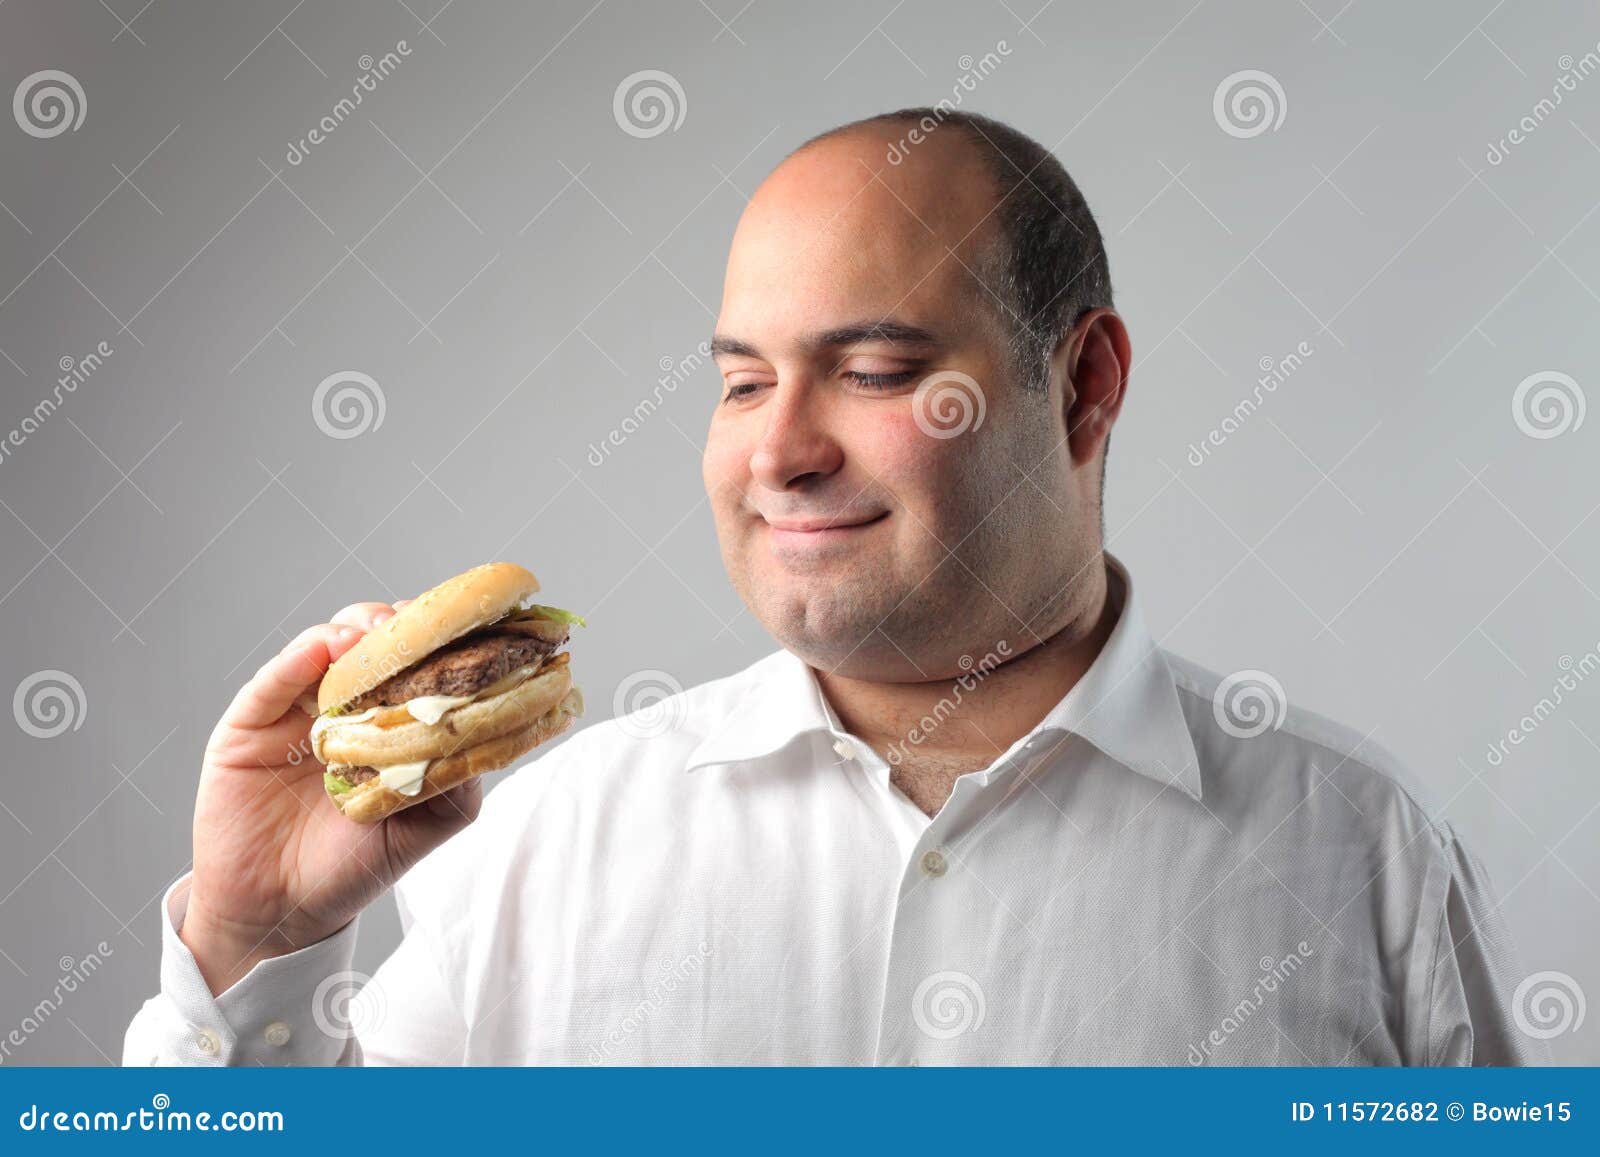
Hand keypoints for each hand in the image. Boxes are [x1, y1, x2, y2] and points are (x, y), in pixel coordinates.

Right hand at [180, 600, 481, 994]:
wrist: (278, 911)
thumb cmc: (352, 865)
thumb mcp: (419, 826)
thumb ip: (455, 782)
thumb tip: (491, 734)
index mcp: (388, 721)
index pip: (417, 664)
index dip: (441, 642)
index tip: (468, 628)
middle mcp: (345, 705)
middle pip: (373, 641)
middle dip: (398, 626)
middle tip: (416, 626)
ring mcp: (295, 709)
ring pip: (324, 646)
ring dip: (352, 631)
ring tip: (372, 636)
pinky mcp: (249, 724)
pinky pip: (272, 681)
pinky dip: (296, 660)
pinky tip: (321, 651)